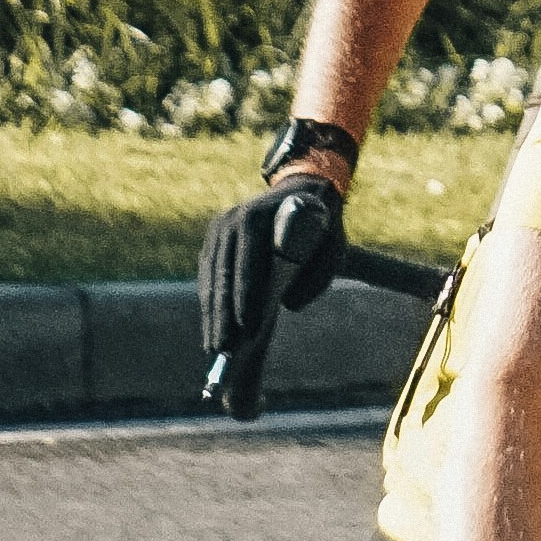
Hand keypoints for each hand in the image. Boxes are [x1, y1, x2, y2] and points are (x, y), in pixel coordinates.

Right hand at [194, 168, 346, 415]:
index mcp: (257, 216)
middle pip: (223, 275)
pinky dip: (211, 307)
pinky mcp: (213, 243)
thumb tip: (289, 304)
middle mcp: (230, 221)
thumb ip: (316, 276)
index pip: (248, 260)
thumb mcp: (331, 246)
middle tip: (224, 350)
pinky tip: (212, 331)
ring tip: (214, 349)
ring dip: (212, 317)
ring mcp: (217, 231)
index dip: (247, 295)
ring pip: (211, 281)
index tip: (248, 328)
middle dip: (223, 316)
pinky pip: (209, 279)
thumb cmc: (321, 224)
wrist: (304, 190)